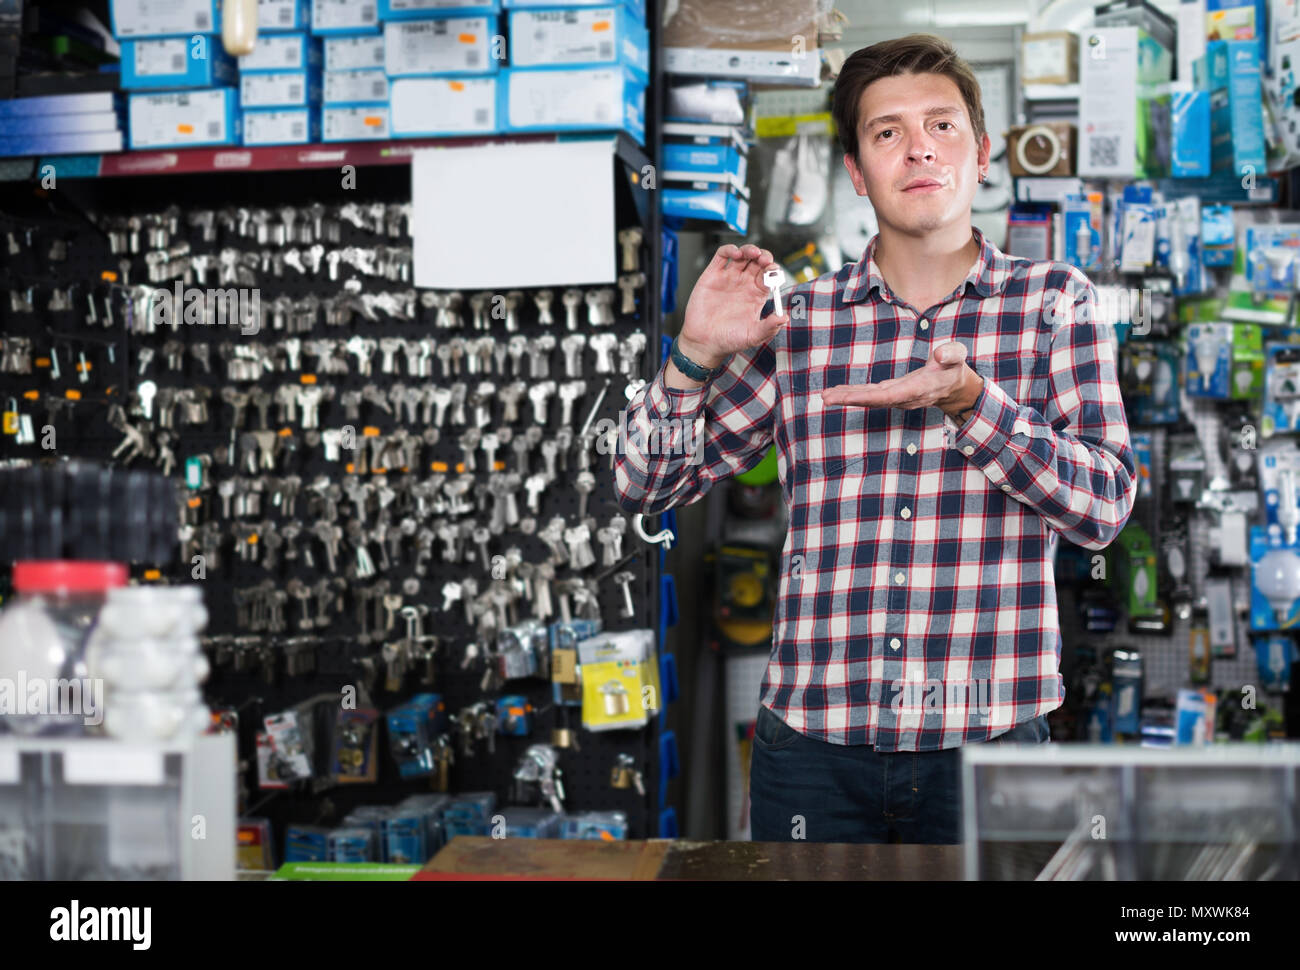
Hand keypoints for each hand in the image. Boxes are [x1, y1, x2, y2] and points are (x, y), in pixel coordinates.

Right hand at [679, 244, 789, 368]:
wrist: (704, 343)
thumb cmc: (728, 340)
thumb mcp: (753, 336)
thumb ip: (769, 327)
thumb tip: (784, 318)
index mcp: (756, 294)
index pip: (769, 275)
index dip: (773, 270)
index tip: (774, 271)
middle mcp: (743, 284)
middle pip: (757, 262)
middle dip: (764, 256)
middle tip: (765, 260)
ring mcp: (728, 278)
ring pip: (742, 255)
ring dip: (750, 250)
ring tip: (754, 253)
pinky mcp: (712, 275)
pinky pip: (722, 256)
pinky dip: (729, 250)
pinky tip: (736, 254)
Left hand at [819, 342, 982, 416]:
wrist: (953, 386)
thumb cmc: (954, 368)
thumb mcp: (958, 356)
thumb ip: (951, 354)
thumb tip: (940, 355)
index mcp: (918, 389)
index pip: (891, 395)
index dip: (870, 397)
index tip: (850, 397)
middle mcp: (904, 397)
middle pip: (873, 401)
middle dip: (850, 399)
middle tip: (826, 398)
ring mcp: (896, 397)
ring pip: (868, 399)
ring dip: (846, 398)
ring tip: (825, 396)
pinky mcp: (890, 393)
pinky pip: (869, 395)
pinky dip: (852, 393)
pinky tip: (836, 392)